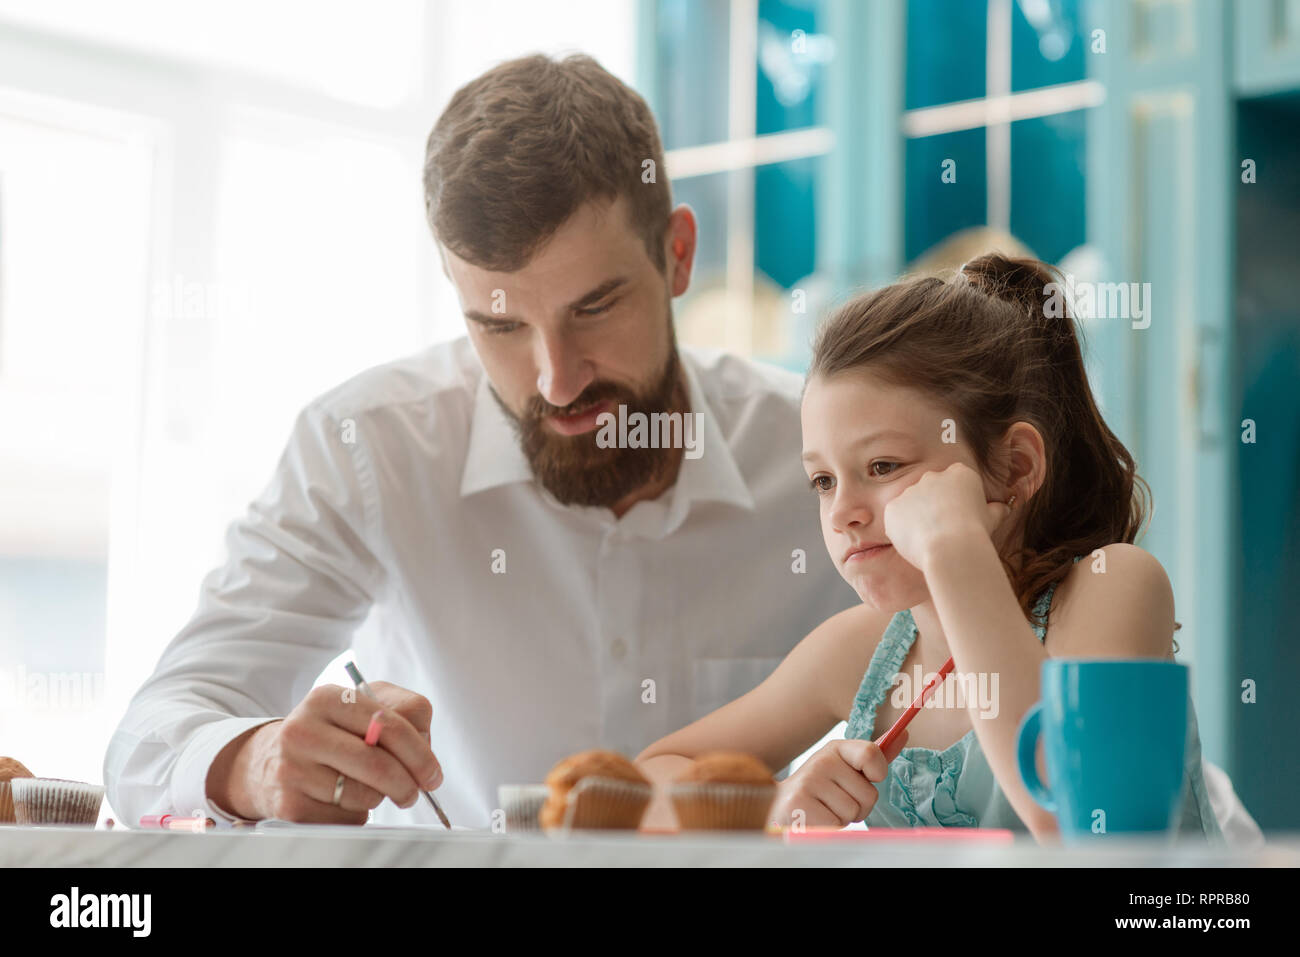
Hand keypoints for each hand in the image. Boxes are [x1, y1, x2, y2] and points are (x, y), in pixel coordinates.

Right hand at [207, 681, 442, 823]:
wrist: (270, 760)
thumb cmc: (332, 732)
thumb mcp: (364, 707)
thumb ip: (404, 713)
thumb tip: (424, 746)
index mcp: (328, 698)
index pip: (390, 724)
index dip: (420, 753)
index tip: (433, 774)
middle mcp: (303, 729)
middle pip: (378, 763)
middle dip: (407, 783)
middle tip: (414, 792)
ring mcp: (292, 768)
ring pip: (363, 794)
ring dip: (379, 798)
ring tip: (369, 787)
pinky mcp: (289, 805)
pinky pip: (344, 817)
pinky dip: (356, 813)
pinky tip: (342, 799)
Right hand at [768, 731, 907, 828]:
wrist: (779, 804)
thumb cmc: (820, 788)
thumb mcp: (844, 767)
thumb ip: (873, 756)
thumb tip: (904, 734)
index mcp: (836, 748)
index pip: (872, 754)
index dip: (877, 772)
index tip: (869, 778)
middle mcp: (822, 760)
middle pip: (869, 795)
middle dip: (858, 806)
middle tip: (836, 801)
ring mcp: (809, 781)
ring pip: (852, 812)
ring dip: (842, 818)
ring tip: (824, 809)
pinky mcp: (799, 804)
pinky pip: (836, 825)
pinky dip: (829, 827)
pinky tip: (815, 817)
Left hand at [882, 462, 1010, 570]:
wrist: (950, 547)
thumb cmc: (976, 533)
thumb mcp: (993, 519)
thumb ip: (995, 510)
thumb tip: (1004, 509)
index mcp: (960, 474)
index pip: (955, 482)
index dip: (956, 501)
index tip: (959, 518)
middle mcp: (932, 476)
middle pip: (931, 491)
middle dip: (934, 508)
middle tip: (943, 531)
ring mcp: (910, 490)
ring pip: (912, 504)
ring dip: (917, 519)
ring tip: (930, 540)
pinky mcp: (893, 507)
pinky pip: (895, 517)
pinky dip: (902, 529)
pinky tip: (914, 542)